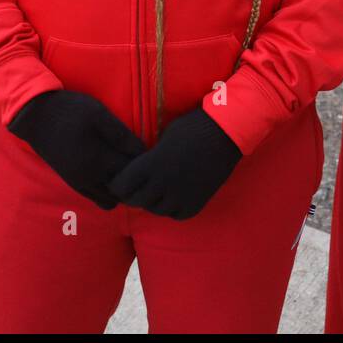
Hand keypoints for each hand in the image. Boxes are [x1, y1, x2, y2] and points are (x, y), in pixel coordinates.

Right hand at [8, 91, 144, 209]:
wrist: (36, 117)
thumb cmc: (70, 111)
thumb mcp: (98, 115)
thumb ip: (121, 134)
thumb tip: (142, 150)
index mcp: (98, 160)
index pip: (131, 173)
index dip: (143, 165)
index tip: (148, 154)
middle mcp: (89, 178)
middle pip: (123, 192)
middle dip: (134, 181)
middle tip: (138, 163)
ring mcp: (80, 183)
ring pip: (110, 200)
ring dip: (120, 188)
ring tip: (124, 168)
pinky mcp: (73, 182)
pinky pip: (97, 198)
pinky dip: (107, 191)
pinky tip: (110, 172)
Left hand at [109, 108, 241, 220]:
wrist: (225, 134)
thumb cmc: (191, 128)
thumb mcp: (163, 138)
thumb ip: (149, 157)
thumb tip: (136, 169)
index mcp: (151, 165)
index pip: (121, 187)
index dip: (117, 184)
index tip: (118, 179)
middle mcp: (163, 184)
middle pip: (135, 201)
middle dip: (131, 195)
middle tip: (134, 187)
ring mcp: (180, 197)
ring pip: (155, 210)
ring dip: (152, 202)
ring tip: (155, 190)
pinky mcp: (196, 204)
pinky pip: (175, 215)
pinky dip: (171, 208)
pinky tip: (173, 196)